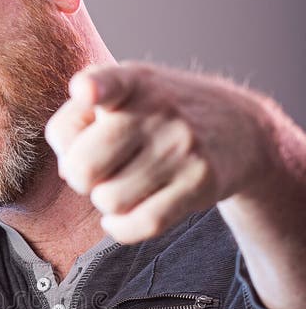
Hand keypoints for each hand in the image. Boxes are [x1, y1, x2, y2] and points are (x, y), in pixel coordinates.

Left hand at [45, 62, 275, 243]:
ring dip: (105, 201)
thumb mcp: (121, 96)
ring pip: (108, 202)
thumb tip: (67, 170)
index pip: (112, 82)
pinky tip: (124, 214)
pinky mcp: (199, 184)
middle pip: (84, 168)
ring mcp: (182, 149)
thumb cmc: (158, 116)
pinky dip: (121, 227)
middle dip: (80, 177)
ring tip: (123, 182)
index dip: (95, 88)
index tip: (87, 91)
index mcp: (133, 82)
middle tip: (98, 169)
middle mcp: (159, 112)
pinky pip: (140, 224)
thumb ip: (75, 121)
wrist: (240, 130)